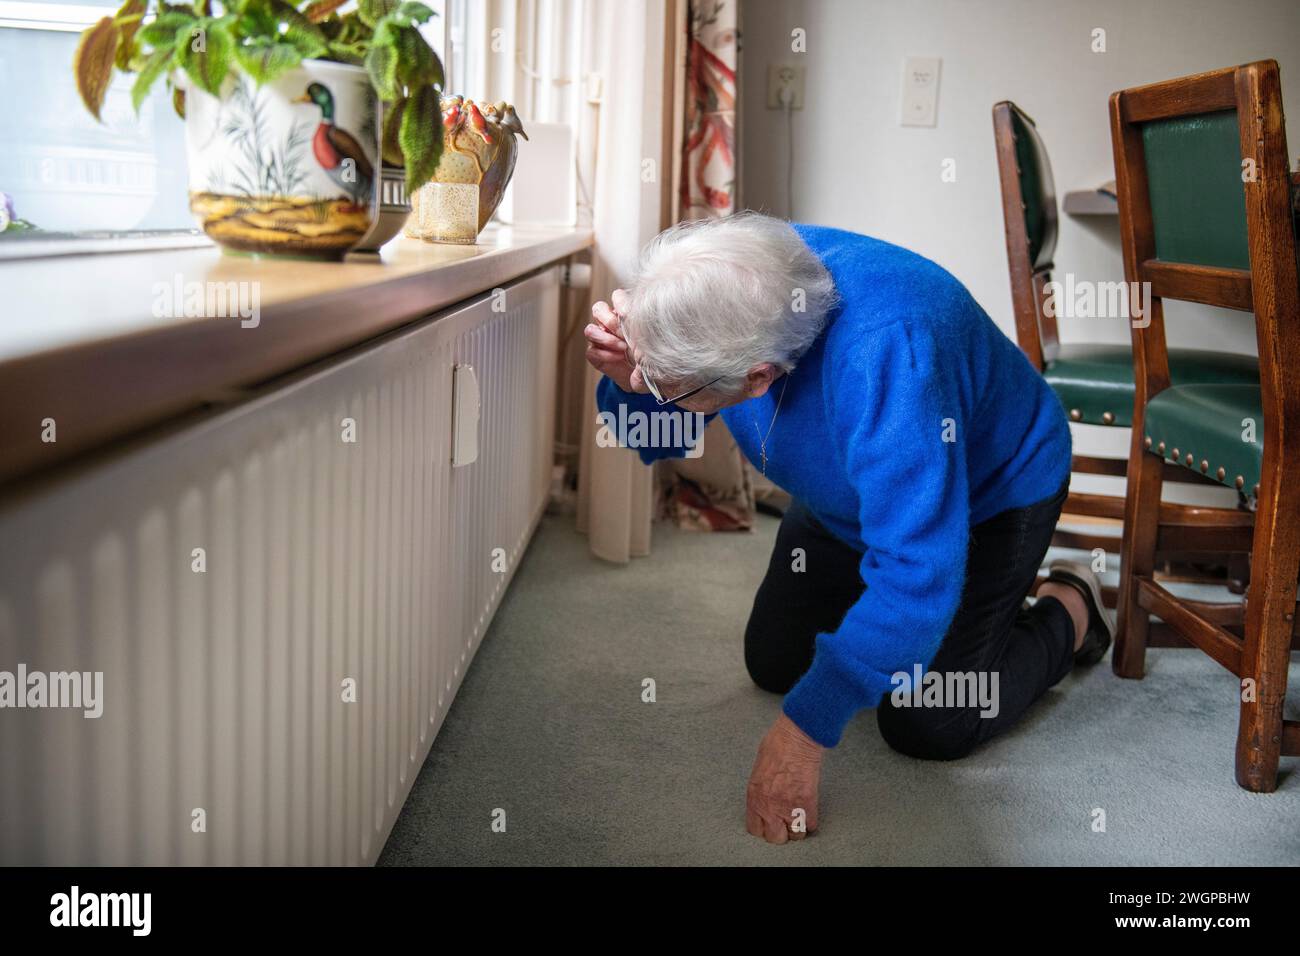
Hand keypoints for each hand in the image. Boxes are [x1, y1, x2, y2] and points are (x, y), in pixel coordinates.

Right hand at [584, 289, 647, 392]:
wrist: (645, 375)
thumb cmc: (650, 352)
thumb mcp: (652, 337)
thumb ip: (645, 326)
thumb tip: (645, 317)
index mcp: (623, 313)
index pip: (616, 297)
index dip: (619, 301)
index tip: (627, 313)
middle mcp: (609, 323)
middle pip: (598, 309)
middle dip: (610, 321)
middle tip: (623, 333)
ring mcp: (600, 338)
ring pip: (590, 330)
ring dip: (606, 338)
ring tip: (623, 348)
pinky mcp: (595, 355)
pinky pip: (592, 351)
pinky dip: (605, 354)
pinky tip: (618, 358)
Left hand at [745, 713, 823, 843]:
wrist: (797, 737)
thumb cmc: (777, 745)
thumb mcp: (758, 770)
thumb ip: (760, 790)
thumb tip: (765, 800)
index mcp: (754, 797)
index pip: (755, 830)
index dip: (765, 828)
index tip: (771, 824)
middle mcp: (769, 806)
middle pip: (775, 838)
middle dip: (781, 832)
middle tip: (786, 822)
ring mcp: (788, 807)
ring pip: (795, 836)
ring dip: (798, 827)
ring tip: (799, 816)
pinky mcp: (807, 804)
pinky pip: (811, 825)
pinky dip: (811, 820)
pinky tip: (809, 809)